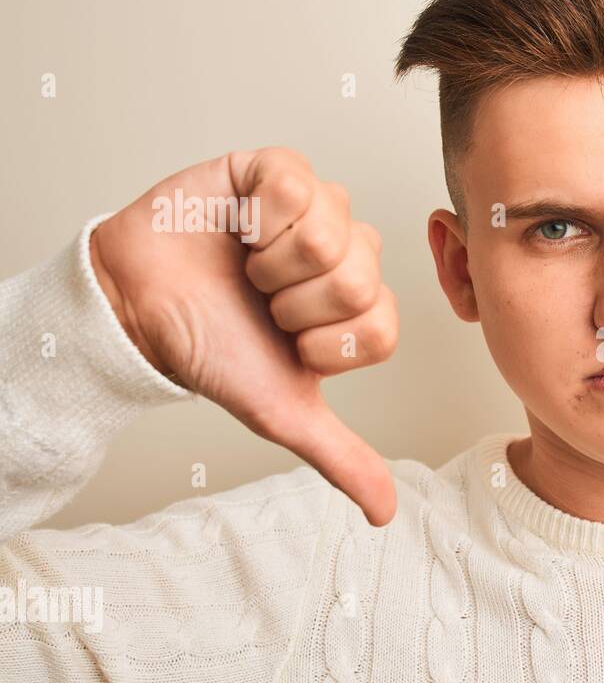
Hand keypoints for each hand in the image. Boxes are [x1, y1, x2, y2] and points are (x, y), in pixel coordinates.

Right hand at [89, 148, 397, 525]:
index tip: (288, 341)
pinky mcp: (277, 170)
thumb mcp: (282, 412)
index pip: (380, 325)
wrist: (140, 310)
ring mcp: (318, 207)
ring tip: (247, 266)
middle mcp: (349, 252)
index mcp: (362, 305)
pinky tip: (238, 227)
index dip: (325, 343)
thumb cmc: (214, 351)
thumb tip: (384, 512)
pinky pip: (296, 184)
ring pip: (330, 232)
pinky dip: (257, 215)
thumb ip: (341, 457)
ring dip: (272, 263)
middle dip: (295, 304)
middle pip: (359, 279)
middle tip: (261, 302)